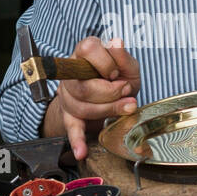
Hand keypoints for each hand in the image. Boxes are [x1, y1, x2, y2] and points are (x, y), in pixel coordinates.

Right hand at [45, 36, 140, 160]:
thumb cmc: (120, 79)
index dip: (105, 63)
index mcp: (84, 53)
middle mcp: (71, 73)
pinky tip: (81, 152)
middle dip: (111, 93)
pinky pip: (71, 129)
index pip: (86, 50)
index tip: (117, 73)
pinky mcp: (70, 116)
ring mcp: (68, 96)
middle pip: (83, 86)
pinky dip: (77, 142)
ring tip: (126, 108)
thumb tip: (116, 43)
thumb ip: (123, 57)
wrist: (112, 98)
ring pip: (81, 107)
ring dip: (108, 110)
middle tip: (126, 92)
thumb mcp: (128, 66)